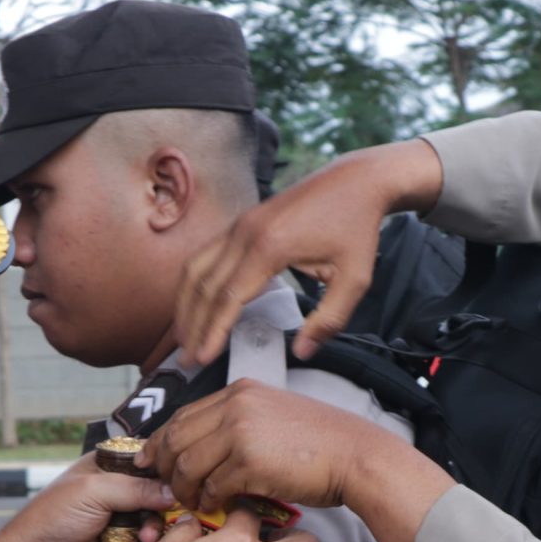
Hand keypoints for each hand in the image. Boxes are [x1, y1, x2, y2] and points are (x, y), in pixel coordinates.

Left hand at [0, 454, 178, 541]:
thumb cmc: (53, 518)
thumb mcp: (93, 491)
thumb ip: (135, 487)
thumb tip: (173, 493)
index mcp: (107, 468)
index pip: (146, 461)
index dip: (164, 471)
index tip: (179, 482)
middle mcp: (117, 493)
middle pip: (158, 495)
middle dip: (162, 508)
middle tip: (157, 518)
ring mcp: (121, 522)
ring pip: (156, 524)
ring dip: (153, 534)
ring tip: (143, 541)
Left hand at [151, 385, 455, 541]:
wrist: (357, 457)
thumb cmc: (321, 444)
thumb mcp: (274, 417)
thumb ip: (238, 424)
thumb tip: (205, 448)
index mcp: (240, 392)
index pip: (183, 415)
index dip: (161, 442)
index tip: (150, 461)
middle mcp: (236, 405)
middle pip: (177, 438)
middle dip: (164, 468)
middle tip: (163, 489)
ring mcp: (241, 432)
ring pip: (188, 464)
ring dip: (183, 489)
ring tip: (190, 503)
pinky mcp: (249, 461)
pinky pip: (212, 486)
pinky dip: (207, 500)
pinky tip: (213, 507)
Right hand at [177, 137, 442, 365]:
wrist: (357, 182)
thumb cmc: (357, 228)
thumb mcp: (354, 280)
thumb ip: (328, 320)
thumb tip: (302, 351)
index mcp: (270, 248)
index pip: (228, 298)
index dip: (212, 332)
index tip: (202, 359)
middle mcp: (245, 233)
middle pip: (204, 286)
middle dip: (192, 326)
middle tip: (187, 360)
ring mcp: (239, 224)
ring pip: (196, 268)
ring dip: (186, 304)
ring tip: (184, 337)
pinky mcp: (241, 222)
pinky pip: (205, 255)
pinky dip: (194, 283)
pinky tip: (195, 304)